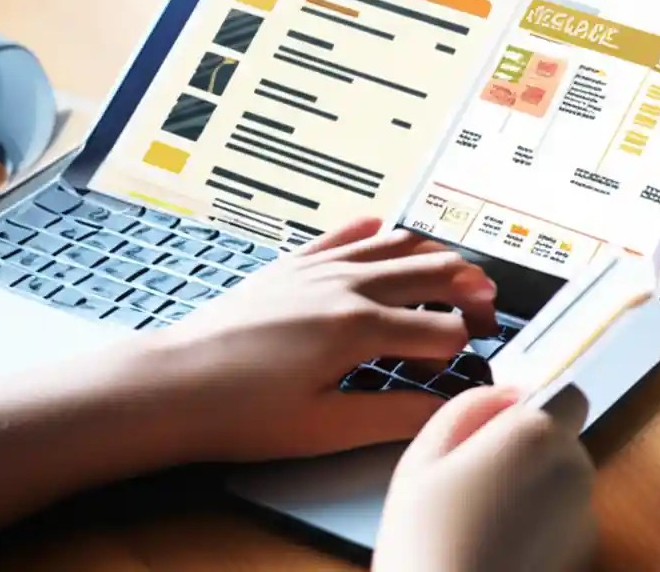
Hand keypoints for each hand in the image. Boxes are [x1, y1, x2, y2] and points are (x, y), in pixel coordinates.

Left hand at [129, 217, 498, 462]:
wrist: (171, 384)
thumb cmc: (241, 412)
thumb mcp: (326, 428)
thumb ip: (396, 415)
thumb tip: (446, 409)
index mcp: (359, 327)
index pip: (441, 329)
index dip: (465, 348)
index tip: (470, 365)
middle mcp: (345, 286)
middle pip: (432, 272)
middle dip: (471, 290)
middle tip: (487, 310)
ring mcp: (318, 268)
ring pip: (397, 243)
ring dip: (436, 254)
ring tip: (457, 273)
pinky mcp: (292, 265)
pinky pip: (345, 233)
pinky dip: (375, 230)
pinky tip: (387, 231)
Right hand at [374, 385, 595, 571]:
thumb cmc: (427, 545)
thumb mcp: (422, 460)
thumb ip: (470, 407)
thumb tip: (507, 393)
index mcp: (537, 436)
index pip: (566, 395)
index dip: (534, 410)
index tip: (499, 433)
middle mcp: (574, 470)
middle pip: (561, 442)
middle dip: (526, 454)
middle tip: (475, 485)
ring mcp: (585, 517)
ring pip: (561, 485)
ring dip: (532, 493)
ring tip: (481, 523)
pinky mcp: (585, 554)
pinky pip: (563, 525)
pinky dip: (539, 530)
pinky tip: (499, 547)